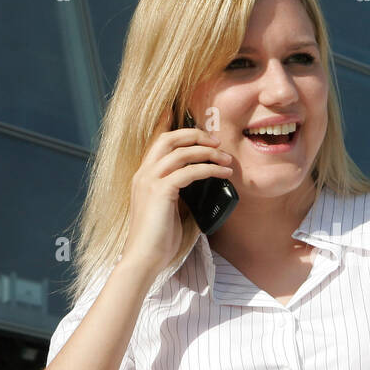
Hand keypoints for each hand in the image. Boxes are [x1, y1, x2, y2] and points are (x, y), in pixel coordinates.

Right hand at [120, 111, 233, 270]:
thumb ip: (177, 192)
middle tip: (216, 141)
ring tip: (226, 160)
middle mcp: (143, 174)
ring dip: (208, 152)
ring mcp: (149, 181)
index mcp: (143, 177)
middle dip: (195, 134)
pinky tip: (222, 174)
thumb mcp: (168, 210)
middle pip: (168, 139)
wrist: (144, 259)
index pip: (155, 142)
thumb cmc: (158, 240)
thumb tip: (199, 183)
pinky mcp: (160, 191)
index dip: (167, 124)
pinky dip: (209, 169)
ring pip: (181, 151)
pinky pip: (189, 171)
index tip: (178, 111)